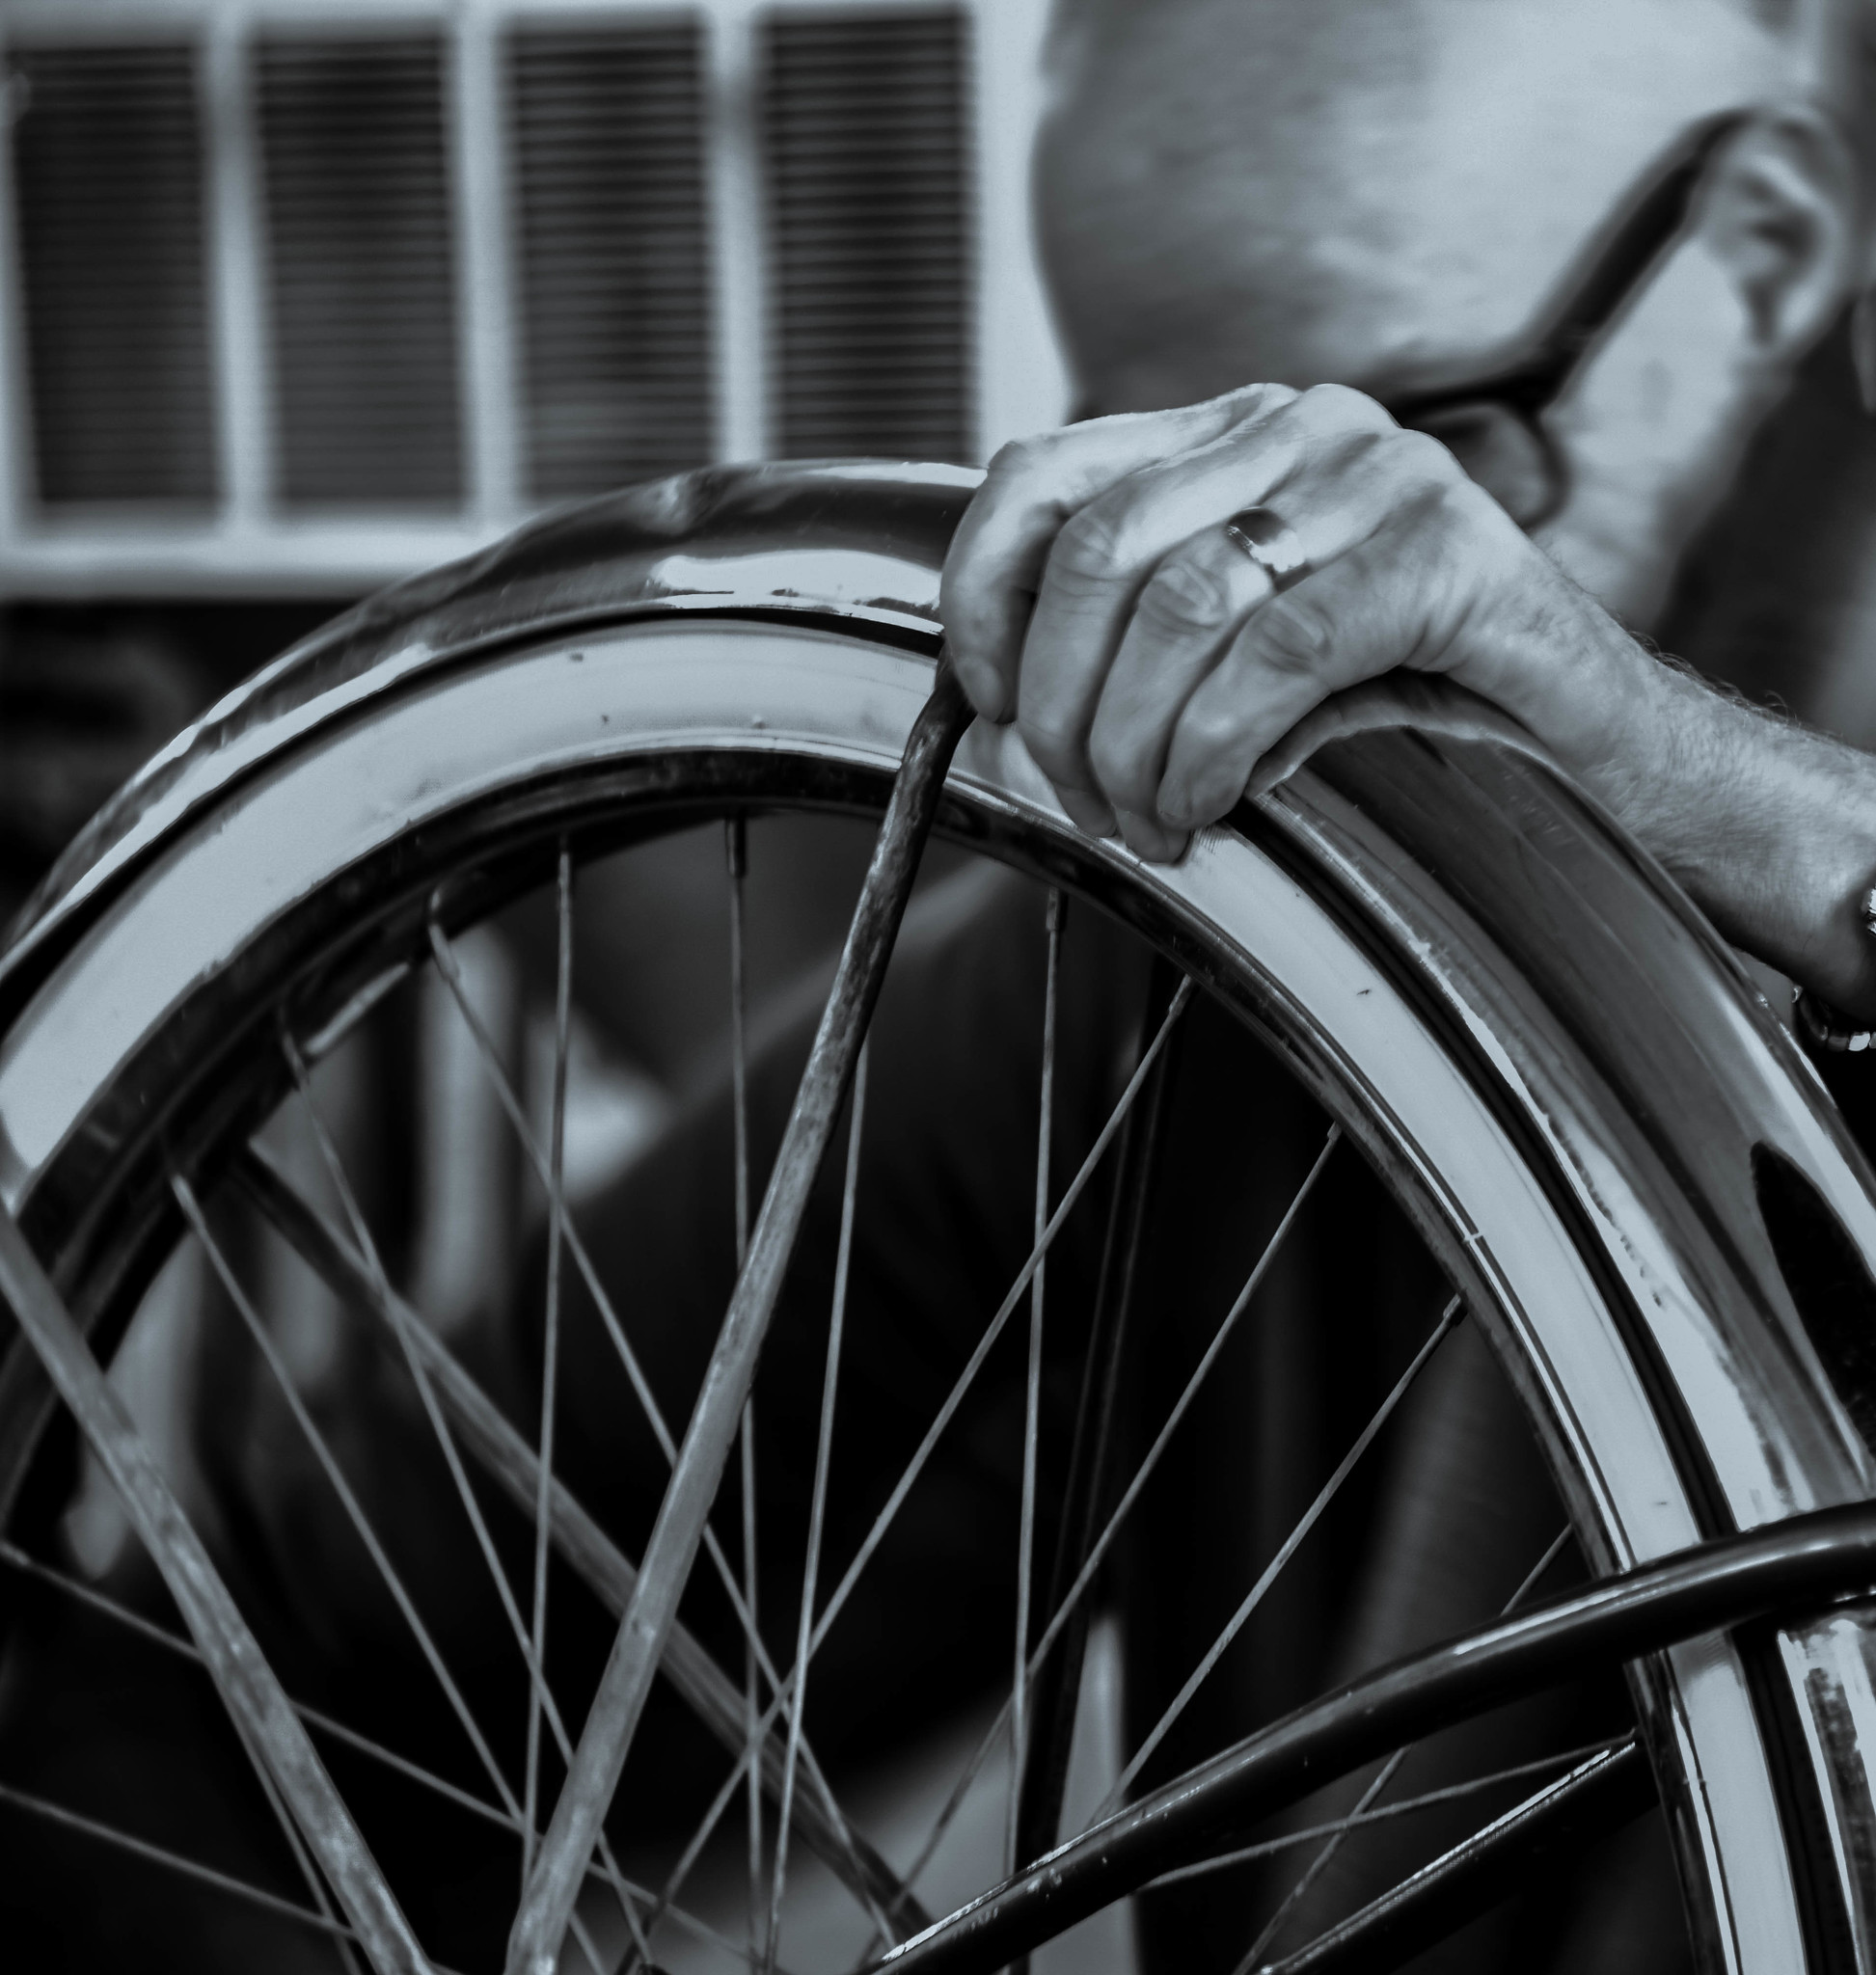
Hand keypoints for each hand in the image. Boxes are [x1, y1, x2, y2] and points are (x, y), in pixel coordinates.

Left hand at [941, 382, 1649, 860]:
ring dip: (1137, 748)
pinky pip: (1279, 653)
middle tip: (1083, 801)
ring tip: (1151, 824)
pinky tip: (1208, 806)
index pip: (1047, 474)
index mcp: (1226, 434)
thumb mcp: (1235, 655)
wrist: (1574, 724)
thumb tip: (1010, 706)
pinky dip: (1213, 751)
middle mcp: (1294, 425)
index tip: (985, 701)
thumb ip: (1135, 644)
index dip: (983, 591)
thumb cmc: (1390, 687)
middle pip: (1102, 550)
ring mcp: (1377, 472)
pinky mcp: (1446, 546)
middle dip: (1064, 706)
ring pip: (1181, 606)